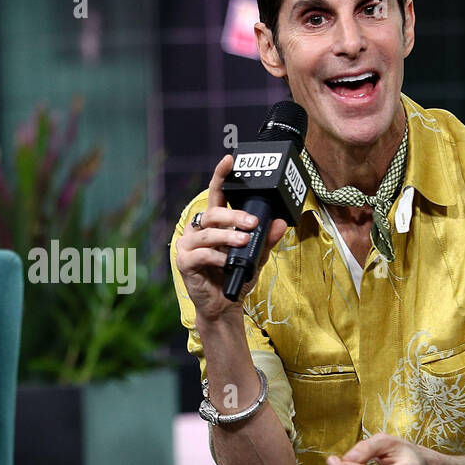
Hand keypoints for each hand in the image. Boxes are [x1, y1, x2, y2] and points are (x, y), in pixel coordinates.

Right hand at [175, 154, 288, 321]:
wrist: (224, 305)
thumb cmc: (235, 276)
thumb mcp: (256, 256)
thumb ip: (266, 239)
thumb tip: (281, 223)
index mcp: (214, 223)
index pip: (216, 194)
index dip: (221, 175)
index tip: (230, 159)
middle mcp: (198, 230)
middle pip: (212, 213)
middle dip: (233, 216)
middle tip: (252, 223)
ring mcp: (188, 245)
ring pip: (207, 233)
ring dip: (227, 236)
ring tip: (244, 242)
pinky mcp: (184, 261)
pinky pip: (199, 254)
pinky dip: (216, 257)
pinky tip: (226, 262)